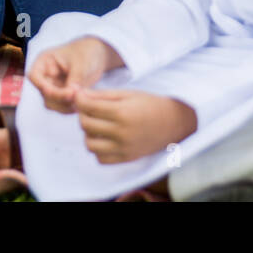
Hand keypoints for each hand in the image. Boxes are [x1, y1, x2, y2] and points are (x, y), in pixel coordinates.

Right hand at [27, 36, 122, 113]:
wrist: (96, 55)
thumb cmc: (86, 52)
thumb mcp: (81, 62)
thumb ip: (75, 78)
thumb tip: (71, 94)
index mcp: (44, 62)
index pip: (34, 76)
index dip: (43, 86)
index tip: (57, 91)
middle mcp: (46, 75)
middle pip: (43, 93)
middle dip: (59, 98)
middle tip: (75, 96)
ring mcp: (53, 86)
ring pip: (51, 103)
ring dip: (65, 106)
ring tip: (80, 101)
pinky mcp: (63, 95)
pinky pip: (61, 106)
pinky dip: (70, 108)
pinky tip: (81, 104)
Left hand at [74, 89, 198, 163]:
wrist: (173, 122)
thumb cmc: (150, 104)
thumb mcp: (127, 94)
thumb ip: (102, 95)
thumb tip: (79, 94)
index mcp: (122, 113)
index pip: (88, 107)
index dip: (78, 99)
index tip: (79, 95)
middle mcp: (121, 133)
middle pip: (86, 125)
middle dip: (82, 114)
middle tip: (88, 108)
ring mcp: (123, 148)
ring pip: (90, 144)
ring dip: (88, 133)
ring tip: (96, 124)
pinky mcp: (126, 158)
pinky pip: (100, 159)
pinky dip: (97, 149)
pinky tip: (103, 138)